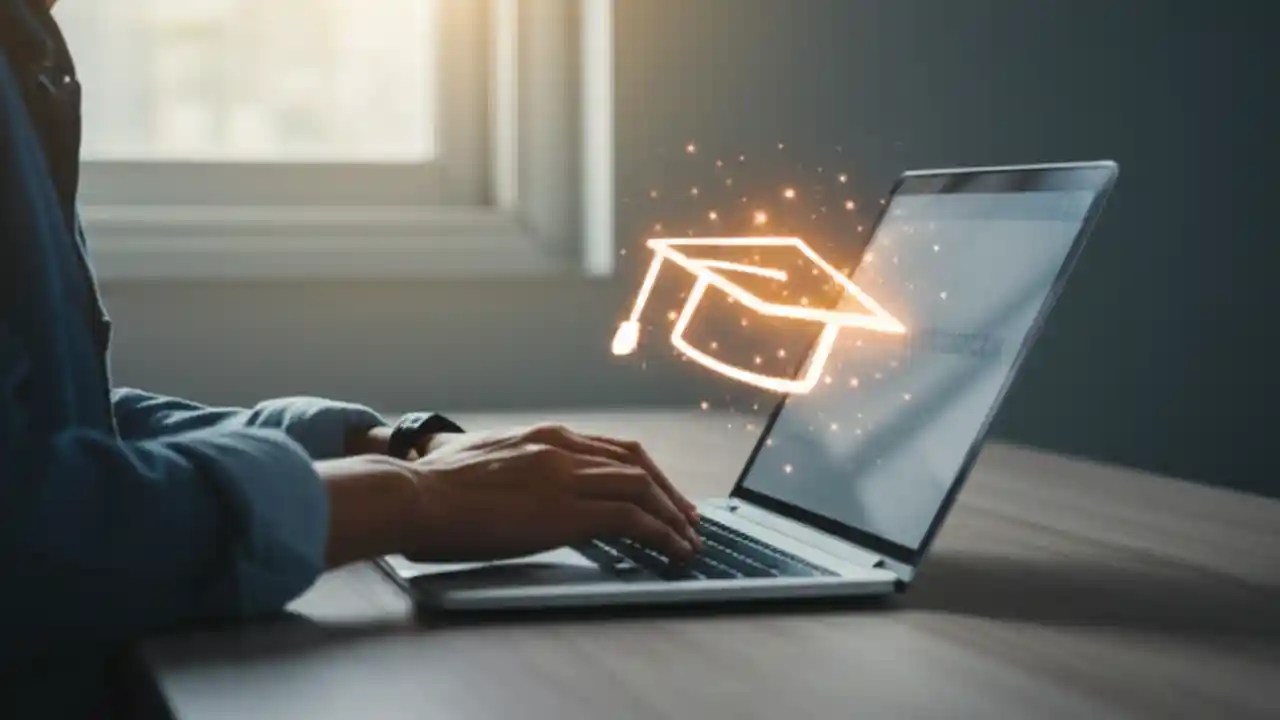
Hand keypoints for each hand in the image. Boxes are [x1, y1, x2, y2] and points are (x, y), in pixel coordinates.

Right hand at [321, 424, 699, 566]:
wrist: (412, 493)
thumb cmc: (432, 486)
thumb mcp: (484, 461)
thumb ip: (515, 467)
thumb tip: (521, 487)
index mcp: (544, 436)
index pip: (613, 449)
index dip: (645, 473)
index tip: (661, 493)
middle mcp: (562, 448)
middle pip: (637, 463)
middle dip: (669, 493)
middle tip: (688, 519)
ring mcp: (565, 477)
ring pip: (642, 488)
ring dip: (672, 516)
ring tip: (688, 540)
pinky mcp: (564, 511)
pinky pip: (630, 518)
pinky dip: (660, 533)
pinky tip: (671, 550)